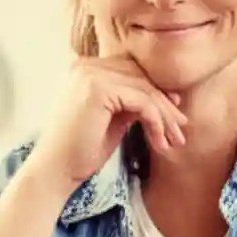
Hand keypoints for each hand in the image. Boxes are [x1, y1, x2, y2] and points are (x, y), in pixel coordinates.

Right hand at [26, 56, 187, 190]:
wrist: (56, 171)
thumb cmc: (81, 150)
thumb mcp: (113, 120)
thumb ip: (132, 102)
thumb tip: (166, 96)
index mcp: (85, 69)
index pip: (131, 71)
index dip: (155, 91)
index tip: (174, 114)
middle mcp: (86, 66)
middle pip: (140, 77)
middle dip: (164, 104)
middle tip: (181, 128)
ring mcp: (91, 75)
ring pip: (144, 89)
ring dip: (165, 116)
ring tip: (175, 140)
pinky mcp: (99, 89)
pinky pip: (142, 101)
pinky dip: (157, 122)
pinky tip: (160, 141)